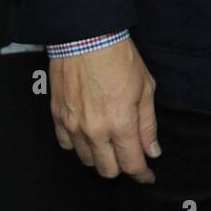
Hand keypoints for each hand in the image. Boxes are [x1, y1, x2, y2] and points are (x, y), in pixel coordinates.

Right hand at [49, 37, 160, 181]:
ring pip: (87, 160)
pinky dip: (79, 144)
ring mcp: (74, 125)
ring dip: (100, 156)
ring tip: (109, 139)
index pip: (132, 164)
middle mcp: (95, 130)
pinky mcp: (58, 117)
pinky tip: (88, 132)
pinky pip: (67, 145)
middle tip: (129, 154)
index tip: (147, 174)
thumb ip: (148, 124)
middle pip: (108, 170)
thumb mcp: (145, 87)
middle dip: (122, 166)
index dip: (142, 173)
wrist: (86, 36)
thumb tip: (152, 150)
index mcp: (121, 123)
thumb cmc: (119, 57)